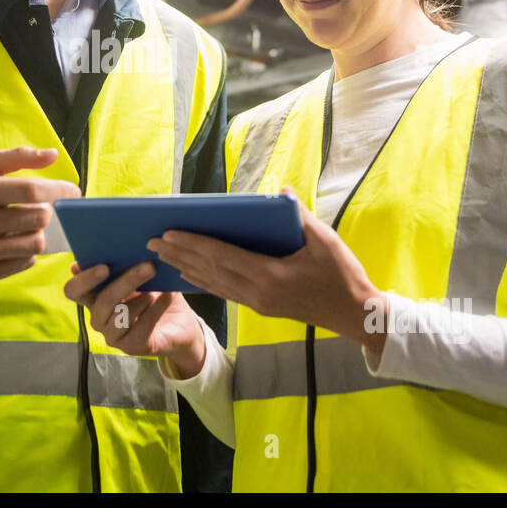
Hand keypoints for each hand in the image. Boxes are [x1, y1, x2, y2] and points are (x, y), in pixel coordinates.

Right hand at [0, 146, 79, 282]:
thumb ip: (18, 156)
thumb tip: (53, 154)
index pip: (31, 190)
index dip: (58, 190)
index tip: (72, 192)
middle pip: (38, 218)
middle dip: (49, 211)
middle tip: (45, 208)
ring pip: (36, 243)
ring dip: (39, 232)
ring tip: (30, 225)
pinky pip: (26, 262)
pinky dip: (28, 251)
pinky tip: (16, 241)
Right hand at [63, 262, 206, 379]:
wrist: (179, 323)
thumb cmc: (156, 294)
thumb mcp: (142, 275)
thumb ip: (126, 264)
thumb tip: (121, 246)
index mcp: (93, 297)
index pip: (73, 290)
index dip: (84, 279)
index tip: (104, 266)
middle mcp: (98, 317)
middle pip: (103, 301)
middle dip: (126, 282)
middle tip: (148, 267)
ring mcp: (113, 335)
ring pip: (121, 315)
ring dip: (143, 298)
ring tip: (158, 289)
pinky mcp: (131, 347)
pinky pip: (141, 328)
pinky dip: (155, 311)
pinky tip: (166, 299)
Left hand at [147, 186, 388, 355]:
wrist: (356, 315)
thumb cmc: (342, 275)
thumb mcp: (325, 241)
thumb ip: (299, 216)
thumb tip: (279, 192)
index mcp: (269, 276)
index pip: (221, 256)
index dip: (192, 244)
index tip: (168, 233)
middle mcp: (257, 293)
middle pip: (209, 271)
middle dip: (178, 255)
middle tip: (151, 242)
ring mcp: (257, 304)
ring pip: (213, 284)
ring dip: (185, 268)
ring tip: (162, 256)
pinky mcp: (261, 309)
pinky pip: (225, 292)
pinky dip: (204, 282)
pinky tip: (190, 274)